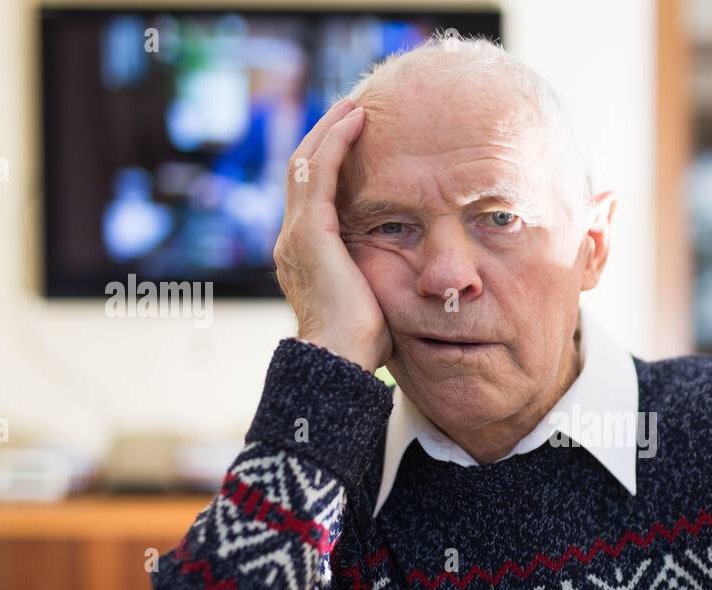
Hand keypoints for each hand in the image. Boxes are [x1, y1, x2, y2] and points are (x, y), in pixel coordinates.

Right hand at [274, 98, 390, 372]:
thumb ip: (384, 280)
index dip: (331, 165)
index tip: (357, 143)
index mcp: (306, 256)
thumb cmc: (364, 346)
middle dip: (326, 138)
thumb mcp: (376, 301)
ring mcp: (297, 234)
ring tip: (355, 105)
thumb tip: (418, 279)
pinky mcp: (309, 232)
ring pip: (306, 163)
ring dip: (331, 130)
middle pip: (303, 172)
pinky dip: (336, 142)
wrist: (340, 362)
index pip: (313, 197)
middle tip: (353, 111)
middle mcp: (293, 240)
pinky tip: (356, 120)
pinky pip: (318, 172)